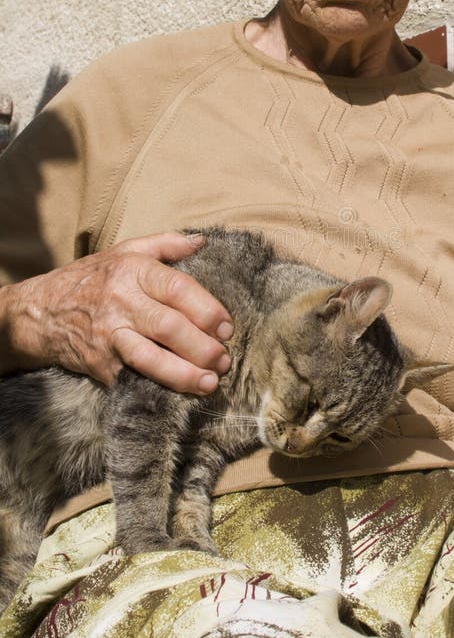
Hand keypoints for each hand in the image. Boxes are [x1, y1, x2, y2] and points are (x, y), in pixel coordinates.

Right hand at [2, 232, 232, 393]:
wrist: (42, 311)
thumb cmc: (93, 278)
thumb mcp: (126, 250)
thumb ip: (167, 244)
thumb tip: (203, 242)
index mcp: (134, 271)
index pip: (178, 289)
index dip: (207, 310)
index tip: (227, 328)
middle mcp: (122, 302)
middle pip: (169, 327)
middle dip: (202, 347)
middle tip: (225, 360)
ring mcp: (109, 336)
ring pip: (150, 359)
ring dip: (184, 374)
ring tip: (210, 382)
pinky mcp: (100, 365)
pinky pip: (133, 379)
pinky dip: (157, 389)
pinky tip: (179, 395)